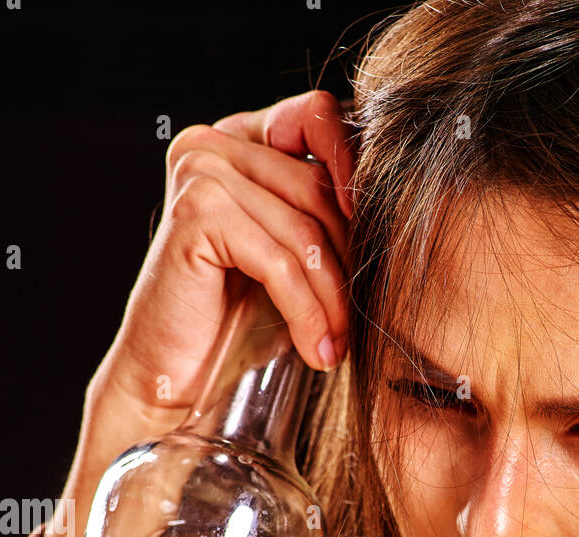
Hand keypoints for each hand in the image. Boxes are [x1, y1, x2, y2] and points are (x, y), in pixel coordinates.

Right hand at [43, 90, 354, 536]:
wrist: (177, 378)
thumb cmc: (239, 320)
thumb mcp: (299, 259)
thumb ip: (331, 217)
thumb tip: (401, 201)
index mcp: (243, 137)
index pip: (319, 116)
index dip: (357, 169)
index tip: (379, 236)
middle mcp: (215, 142)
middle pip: (320, 186)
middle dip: (348, 262)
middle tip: (355, 322)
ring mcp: (201, 171)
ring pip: (305, 230)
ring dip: (332, 299)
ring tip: (336, 346)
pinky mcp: (196, 215)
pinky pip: (280, 262)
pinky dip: (306, 312)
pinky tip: (316, 351)